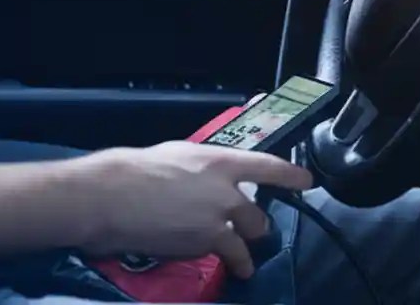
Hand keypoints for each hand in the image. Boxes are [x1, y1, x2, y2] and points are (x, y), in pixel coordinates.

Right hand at [67, 141, 311, 277]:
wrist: (112, 197)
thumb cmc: (136, 170)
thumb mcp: (179, 156)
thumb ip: (204, 168)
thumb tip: (213, 177)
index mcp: (219, 162)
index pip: (267, 167)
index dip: (291, 175)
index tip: (307, 182)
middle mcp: (225, 192)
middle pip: (257, 215)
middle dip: (254, 225)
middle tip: (248, 229)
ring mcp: (216, 221)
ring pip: (243, 241)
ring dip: (242, 252)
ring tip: (242, 263)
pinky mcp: (202, 246)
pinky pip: (220, 254)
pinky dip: (217, 258)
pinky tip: (206, 258)